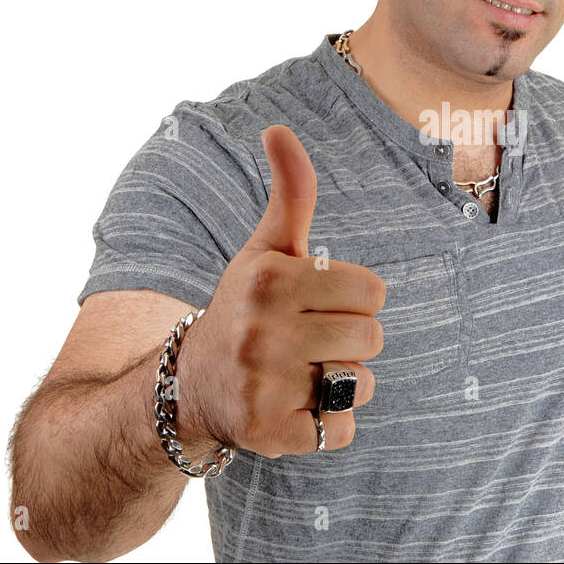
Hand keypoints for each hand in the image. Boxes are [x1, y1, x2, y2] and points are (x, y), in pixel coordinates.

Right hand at [175, 124, 385, 456]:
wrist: (191, 384)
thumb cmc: (246, 307)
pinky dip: (329, 423)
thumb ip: (290, 194)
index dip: (356, 300)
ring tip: (304, 373)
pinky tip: (296, 406)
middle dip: (351, 340)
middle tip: (312, 341)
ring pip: (359, 384)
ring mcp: (263, 386)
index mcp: (269, 281)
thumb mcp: (266, 250)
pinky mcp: (269, 433)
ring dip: (343, 383)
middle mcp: (261, 332)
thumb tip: (279, 129)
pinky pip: (342, 429)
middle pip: (371, 338)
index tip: (323, 304)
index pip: (373, 292)